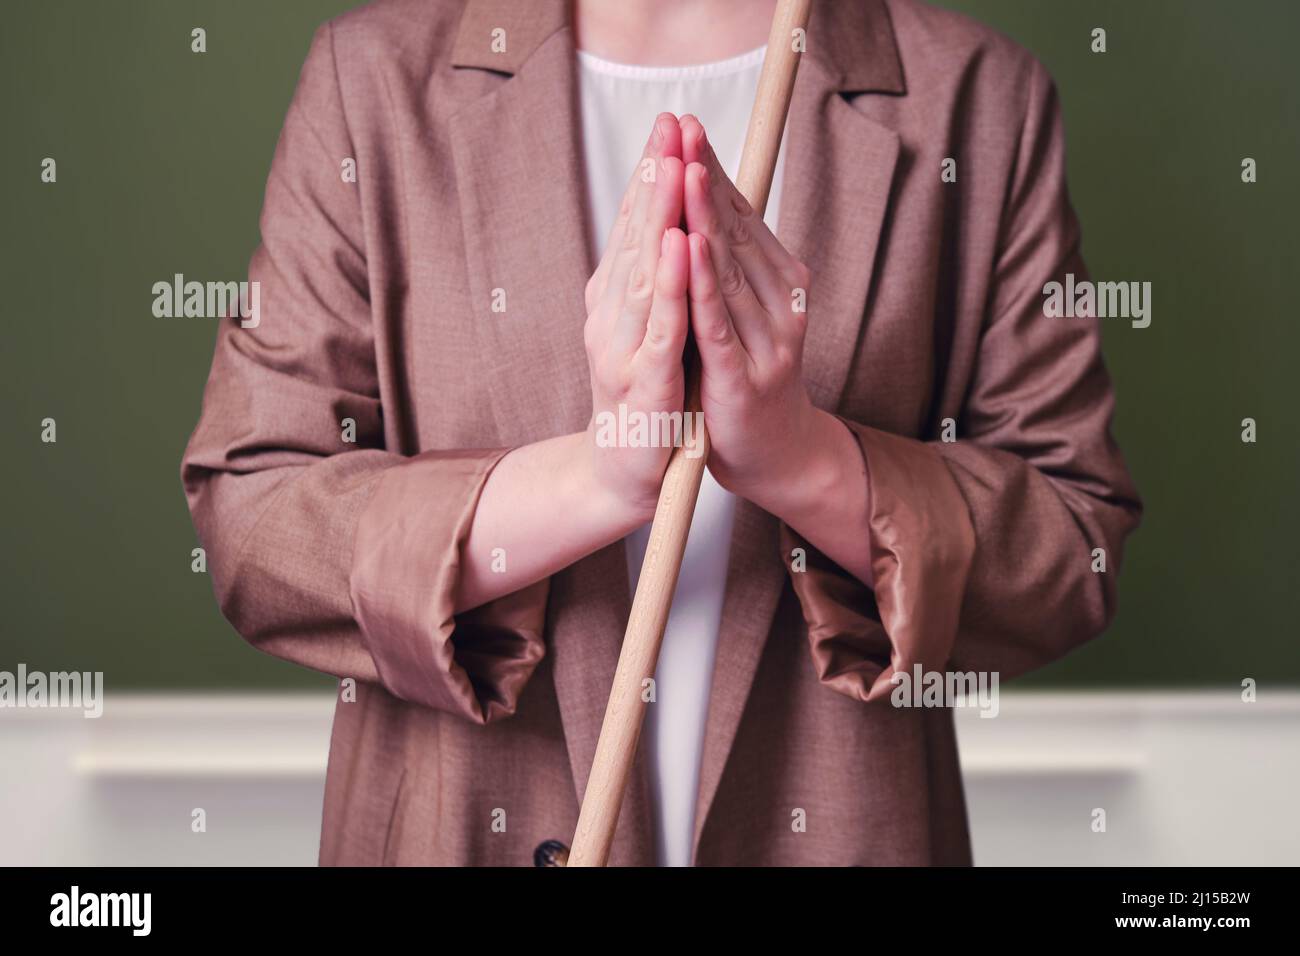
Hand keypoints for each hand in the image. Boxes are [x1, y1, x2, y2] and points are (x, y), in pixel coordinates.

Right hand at [584, 113, 690, 516]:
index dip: (652, 173)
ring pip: (643, 272)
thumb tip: (666, 222)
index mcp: (614, 300)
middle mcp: (611, 316)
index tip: (670, 122)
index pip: (634, 225)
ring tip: (673, 166)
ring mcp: (626, 349)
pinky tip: (676, 246)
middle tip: (670, 124)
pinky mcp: (647, 383)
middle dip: (655, 178)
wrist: (624, 475)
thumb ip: (651, 279)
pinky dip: (668, 284)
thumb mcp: (646, 328)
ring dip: (659, 216)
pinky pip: (660, 326)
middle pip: (635, 237)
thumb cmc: (644, 396)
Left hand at [678, 115, 857, 521]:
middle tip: (683, 128)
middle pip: (735, 232)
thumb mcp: (742, 310)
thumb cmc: (746, 376)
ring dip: (704, 219)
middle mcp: (780, 304)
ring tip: (684, 171)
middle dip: (704, 178)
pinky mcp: (743, 379)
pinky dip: (704, 286)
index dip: (710, 169)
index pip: (740, 215)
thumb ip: (730, 261)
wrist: (775, 456)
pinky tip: (690, 252)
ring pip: (729, 271)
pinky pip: (719, 324)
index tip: (685, 124)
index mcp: (779, 282)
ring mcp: (766, 342)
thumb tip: (707, 196)